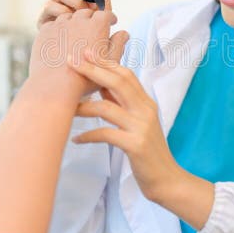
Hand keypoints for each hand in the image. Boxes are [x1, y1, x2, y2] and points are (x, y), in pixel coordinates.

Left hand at [29, 9, 128, 95]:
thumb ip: (118, 45)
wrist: (55, 85)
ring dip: (74, 22)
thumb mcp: (110, 63)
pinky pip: (53, 24)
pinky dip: (58, 29)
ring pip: (69, 16)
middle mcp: (79, 20)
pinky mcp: (45, 31)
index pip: (105, 14)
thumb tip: (124, 33)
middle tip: (93, 28)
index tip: (111, 23)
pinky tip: (60, 40)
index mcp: (97, 26)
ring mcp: (60, 24)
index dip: (109, 18)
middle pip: (87, 13)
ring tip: (76, 34)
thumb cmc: (86, 77)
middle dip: (91, 18)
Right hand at [37, 0, 114, 27]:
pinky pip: (51, 5)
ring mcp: (52, 2)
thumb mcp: (102, 7)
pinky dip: (65, 12)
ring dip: (76, 0)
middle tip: (93, 2)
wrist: (84, 50)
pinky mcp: (44, 16)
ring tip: (86, 13)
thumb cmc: (93, 26)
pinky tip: (74, 21)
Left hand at [70, 50, 182, 201]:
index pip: (126, 74)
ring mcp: (141, 127)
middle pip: (117, 82)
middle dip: (93, 70)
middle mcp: (145, 110)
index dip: (106, 62)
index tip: (86, 53)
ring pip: (107, 107)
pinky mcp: (135, 145)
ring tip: (66, 109)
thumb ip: (122, 104)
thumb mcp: (138, 123)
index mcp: (146, 103)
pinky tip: (76, 139)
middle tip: (72, 61)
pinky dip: (88, 135)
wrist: (166, 180)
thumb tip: (100, 86)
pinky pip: (105, 134)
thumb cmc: (148, 152)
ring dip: (83, 107)